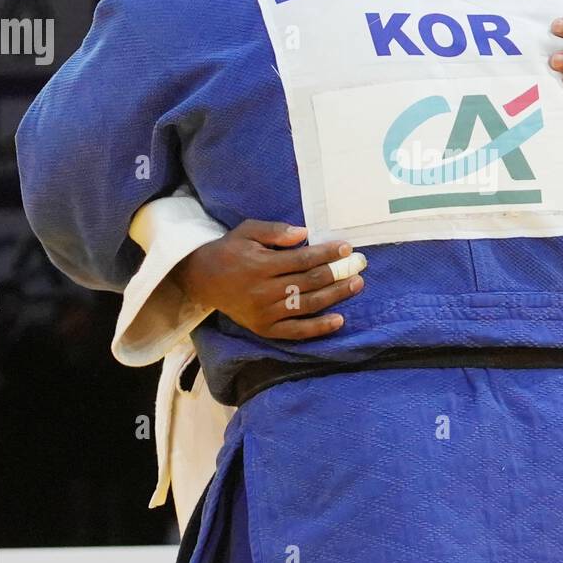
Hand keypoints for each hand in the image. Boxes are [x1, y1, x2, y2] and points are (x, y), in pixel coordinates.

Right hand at [173, 220, 364, 339]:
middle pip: (309, 282)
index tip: (346, 247)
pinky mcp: (265, 329)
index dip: (327, 253)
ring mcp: (265, 313)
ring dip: (335, 295)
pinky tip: (339, 320)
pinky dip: (318, 328)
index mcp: (260, 264)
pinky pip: (296, 331)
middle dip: (338, 272)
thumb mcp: (247, 231)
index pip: (302, 260)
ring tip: (356, 284)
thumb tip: (304, 233)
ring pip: (307, 305)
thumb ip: (275, 231)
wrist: (203, 279)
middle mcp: (263, 291)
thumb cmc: (230, 250)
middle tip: (359, 264)